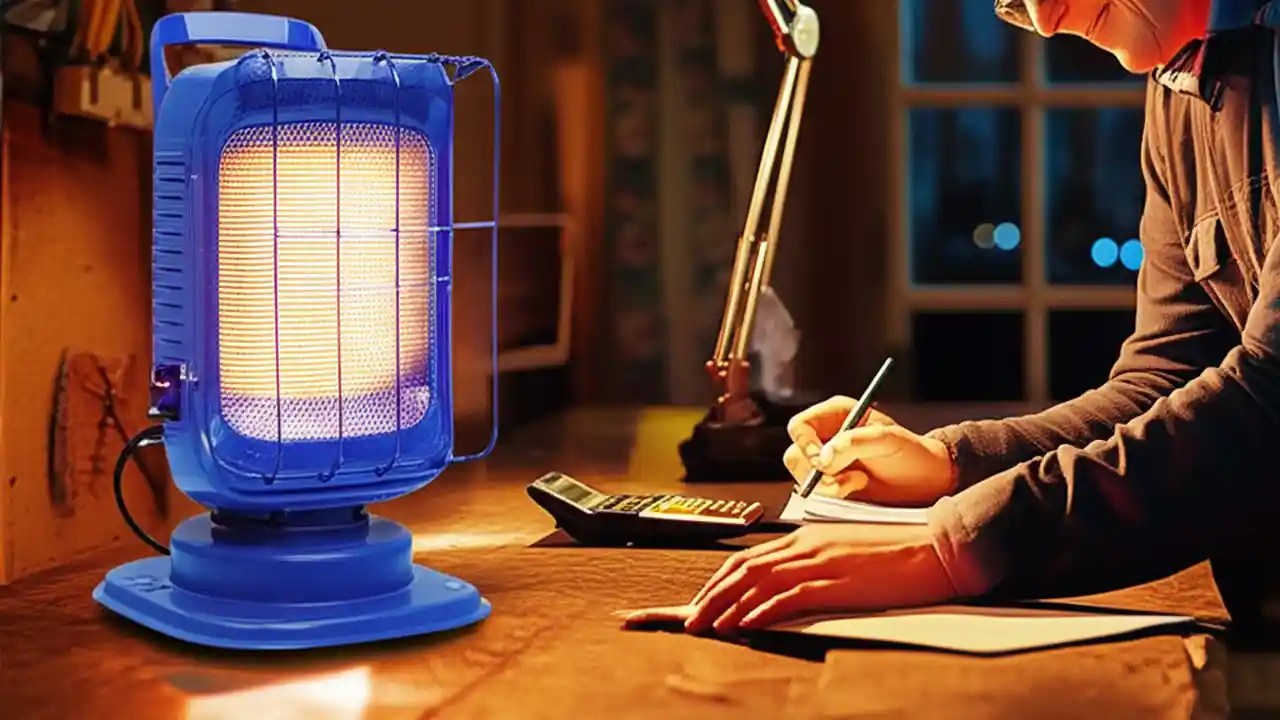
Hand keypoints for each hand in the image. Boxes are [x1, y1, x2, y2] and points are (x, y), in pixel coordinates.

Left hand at [669, 524, 955, 634]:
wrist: (934, 548)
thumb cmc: (894, 553)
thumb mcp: (844, 551)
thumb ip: (814, 562)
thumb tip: (789, 582)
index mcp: (805, 537)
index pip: (749, 557)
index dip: (719, 580)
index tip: (701, 600)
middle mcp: (804, 546)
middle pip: (742, 569)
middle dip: (711, 595)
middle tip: (688, 619)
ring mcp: (818, 563)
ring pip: (756, 582)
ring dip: (725, 606)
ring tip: (705, 626)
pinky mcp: (835, 583)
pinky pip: (787, 597)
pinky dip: (760, 611)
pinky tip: (743, 625)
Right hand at [785, 396, 955, 505]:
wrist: (927, 482)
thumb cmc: (912, 453)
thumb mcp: (888, 440)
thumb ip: (855, 443)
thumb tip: (824, 459)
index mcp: (836, 415)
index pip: (800, 426)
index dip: (805, 443)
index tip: (822, 460)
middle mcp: (826, 437)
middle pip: (795, 454)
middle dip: (814, 471)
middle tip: (840, 479)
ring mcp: (826, 464)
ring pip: (802, 477)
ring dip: (826, 486)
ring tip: (857, 483)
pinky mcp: (831, 487)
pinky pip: (814, 495)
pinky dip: (831, 498)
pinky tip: (856, 491)